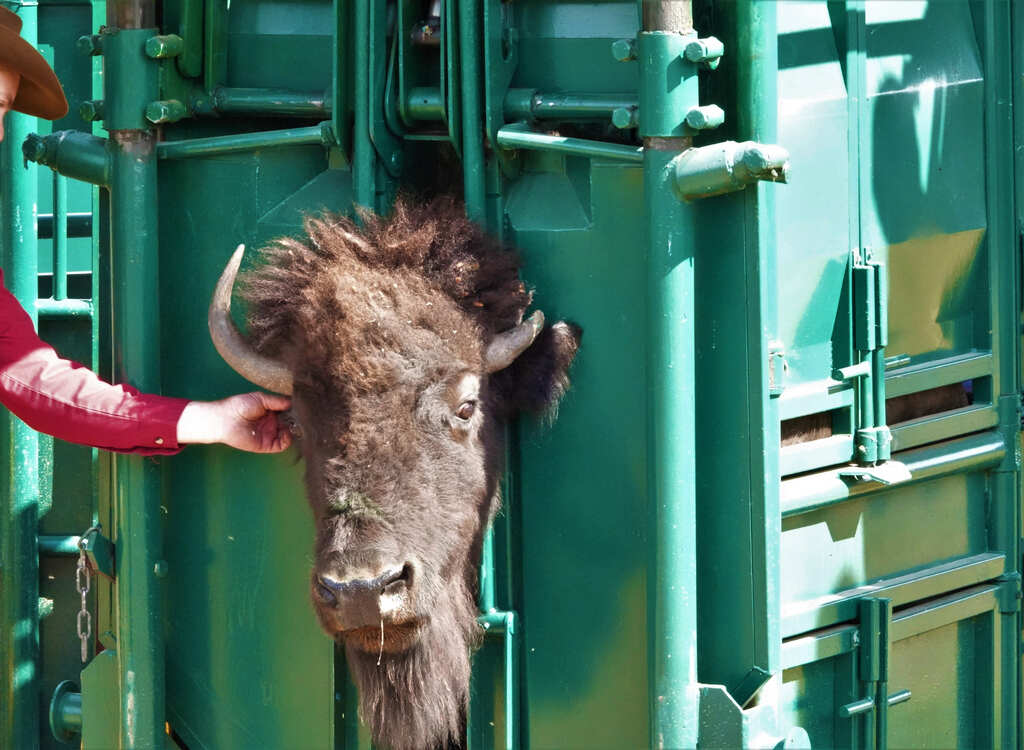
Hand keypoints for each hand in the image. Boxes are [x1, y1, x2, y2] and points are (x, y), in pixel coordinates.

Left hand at [177, 392, 292, 452]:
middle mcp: (272, 422)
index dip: (294, 409)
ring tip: (295, 423)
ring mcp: (270, 433)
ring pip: (288, 433)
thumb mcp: (261, 398)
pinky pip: (282, 444)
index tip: (302, 406)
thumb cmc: (240, 406)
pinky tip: (287, 432)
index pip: (287, 411)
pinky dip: (287, 439)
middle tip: (302, 416)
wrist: (225, 420)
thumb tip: (293, 402)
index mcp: (270, 411)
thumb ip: (277, 401)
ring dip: (294, 429)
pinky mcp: (267, 444)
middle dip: (297, 419)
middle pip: (290, 422)